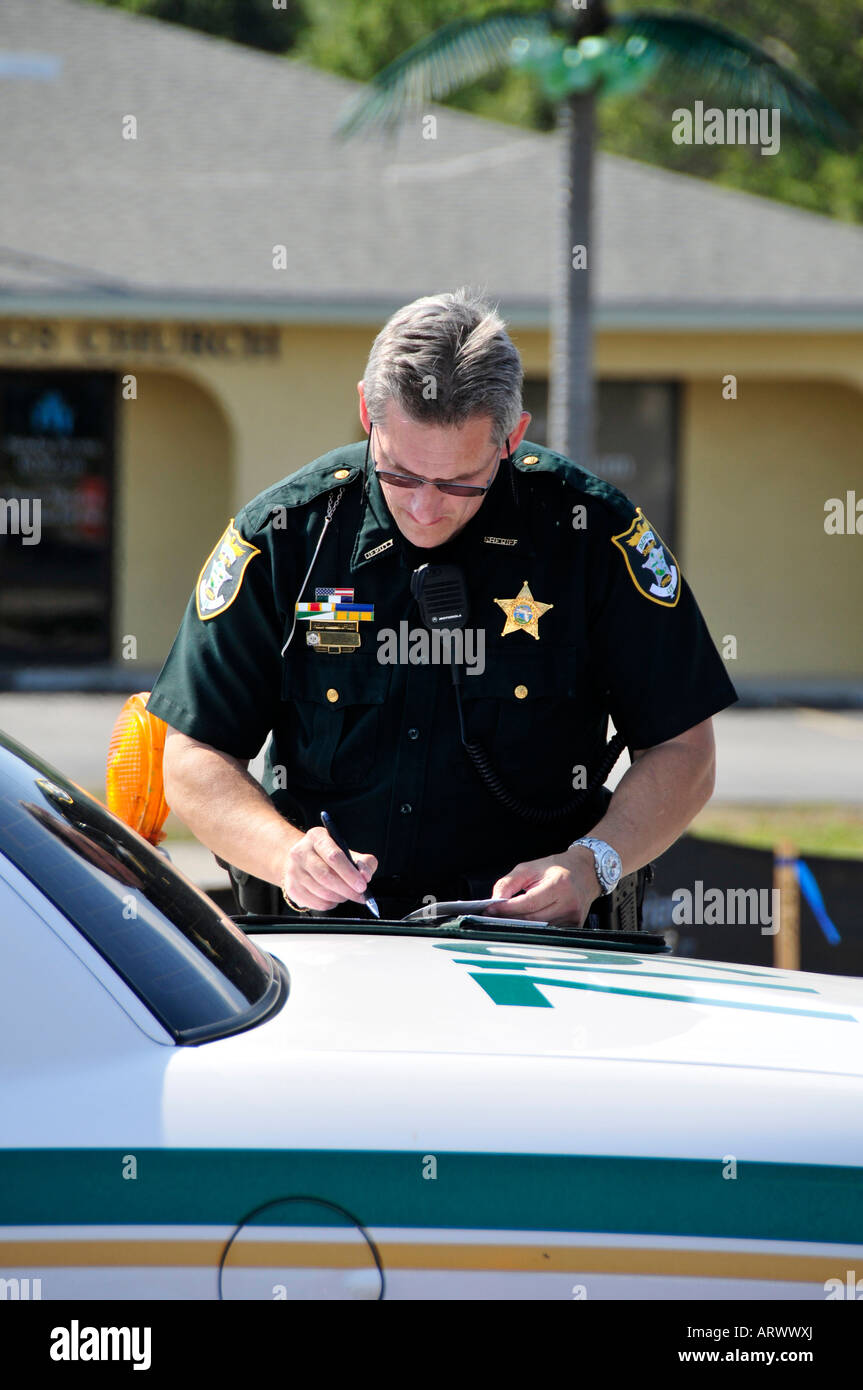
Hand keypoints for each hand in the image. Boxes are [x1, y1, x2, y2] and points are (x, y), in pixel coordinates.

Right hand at [281, 826, 377, 911]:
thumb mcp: (348, 851)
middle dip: (347, 889)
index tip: (362, 885)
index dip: (350, 873)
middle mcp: (301, 852)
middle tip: (360, 895)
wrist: (302, 860)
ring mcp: (293, 871)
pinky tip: (334, 898)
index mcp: (317, 838)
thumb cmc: (329, 856)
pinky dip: (330, 904)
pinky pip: (315, 903)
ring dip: (339, 897)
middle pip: (326, 876)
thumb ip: (363, 862)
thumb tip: (365, 876)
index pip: (334, 856)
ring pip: (321, 892)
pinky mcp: (291, 888)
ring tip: (347, 894)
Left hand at [484, 847, 600, 926]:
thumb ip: (509, 882)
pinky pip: (548, 930)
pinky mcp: (575, 925)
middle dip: (510, 918)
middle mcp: (569, 903)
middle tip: (492, 915)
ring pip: (539, 927)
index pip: (529, 903)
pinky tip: (524, 921)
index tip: (490, 909)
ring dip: (520, 924)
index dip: (507, 908)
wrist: (586, 871)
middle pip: (532, 919)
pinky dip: (534, 927)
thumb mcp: (530, 867)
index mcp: (559, 884)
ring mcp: (573, 917)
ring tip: (506, 918)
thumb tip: (495, 900)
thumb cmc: (557, 868)